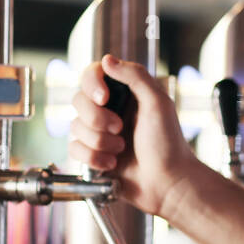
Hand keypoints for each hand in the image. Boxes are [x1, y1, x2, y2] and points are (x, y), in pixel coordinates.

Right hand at [68, 53, 199, 219]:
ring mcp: (99, 132)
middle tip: (120, 129)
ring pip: (75, 127)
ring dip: (99, 142)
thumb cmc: (168, 144)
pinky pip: (74, 149)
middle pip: (78, 100)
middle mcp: (109, 110)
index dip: (92, 84)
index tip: (104, 98)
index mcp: (125, 93)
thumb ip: (135, 76)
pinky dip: (93, 158)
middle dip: (97, 119)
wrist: (167, 183)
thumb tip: (106, 60)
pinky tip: (112, 163)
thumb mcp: (158, 103)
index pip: (92, 74)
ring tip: (122, 150)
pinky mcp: (93, 154)